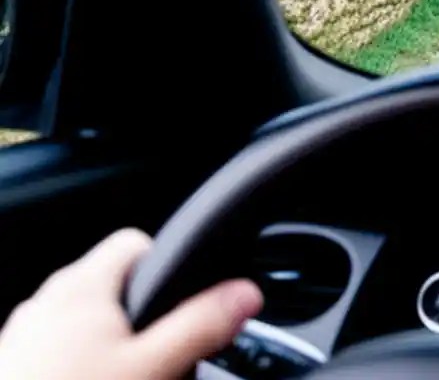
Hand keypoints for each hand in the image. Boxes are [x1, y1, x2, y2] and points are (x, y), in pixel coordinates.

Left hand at [0, 228, 262, 379]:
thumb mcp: (152, 367)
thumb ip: (201, 326)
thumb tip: (246, 293)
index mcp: (82, 286)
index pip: (136, 242)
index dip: (168, 266)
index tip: (184, 302)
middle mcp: (46, 300)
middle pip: (115, 287)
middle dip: (144, 318)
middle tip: (160, 358)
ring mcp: (23, 333)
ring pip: (87, 323)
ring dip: (112, 345)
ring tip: (129, 378)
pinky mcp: (13, 361)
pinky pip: (60, 349)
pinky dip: (82, 364)